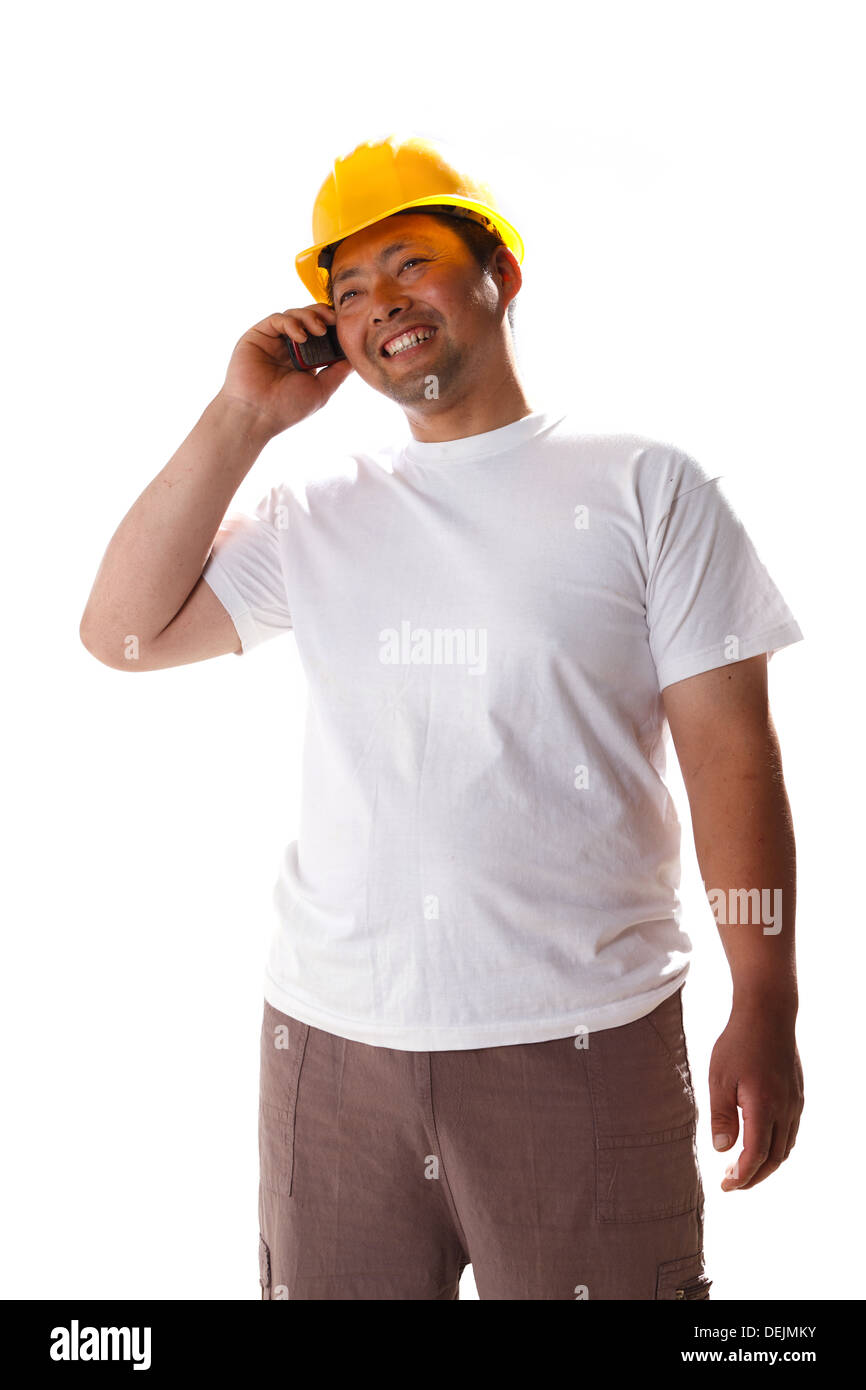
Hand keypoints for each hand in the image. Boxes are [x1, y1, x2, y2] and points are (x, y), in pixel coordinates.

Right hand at [219, 304, 353, 437]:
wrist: (257, 415)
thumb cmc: (287, 407)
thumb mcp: (322, 389)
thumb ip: (338, 371)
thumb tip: (356, 357)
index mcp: (304, 359)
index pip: (321, 334)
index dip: (333, 326)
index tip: (346, 326)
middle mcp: (288, 348)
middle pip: (309, 319)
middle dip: (324, 315)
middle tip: (335, 320)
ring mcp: (273, 341)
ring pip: (294, 314)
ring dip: (310, 317)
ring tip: (319, 330)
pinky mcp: (258, 335)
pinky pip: (277, 319)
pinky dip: (292, 323)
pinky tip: (301, 337)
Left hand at [709, 1001, 803, 1190]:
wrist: (768, 1014)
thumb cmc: (738, 1043)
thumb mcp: (719, 1078)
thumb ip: (721, 1116)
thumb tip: (722, 1150)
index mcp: (764, 1107)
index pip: (755, 1155)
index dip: (740, 1176)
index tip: (724, 1186)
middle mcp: (785, 1109)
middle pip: (774, 1158)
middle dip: (753, 1177)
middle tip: (731, 1183)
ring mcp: (795, 1103)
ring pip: (785, 1147)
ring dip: (766, 1164)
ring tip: (743, 1169)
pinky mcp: (797, 1095)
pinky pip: (790, 1132)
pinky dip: (776, 1147)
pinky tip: (760, 1144)